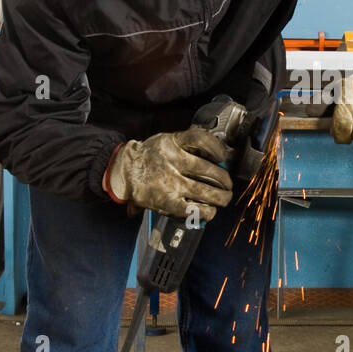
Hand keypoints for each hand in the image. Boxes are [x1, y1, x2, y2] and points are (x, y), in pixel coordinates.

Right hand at [104, 127, 233, 218]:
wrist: (125, 170)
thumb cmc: (151, 155)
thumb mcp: (167, 140)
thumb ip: (188, 143)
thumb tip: (220, 154)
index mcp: (173, 143)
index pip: (200, 140)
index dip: (217, 148)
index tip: (223, 157)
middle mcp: (172, 162)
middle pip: (209, 171)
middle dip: (224, 180)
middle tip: (228, 185)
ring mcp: (170, 183)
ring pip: (205, 192)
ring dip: (221, 198)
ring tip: (224, 198)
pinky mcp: (166, 202)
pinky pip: (192, 209)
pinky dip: (206, 212)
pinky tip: (209, 211)